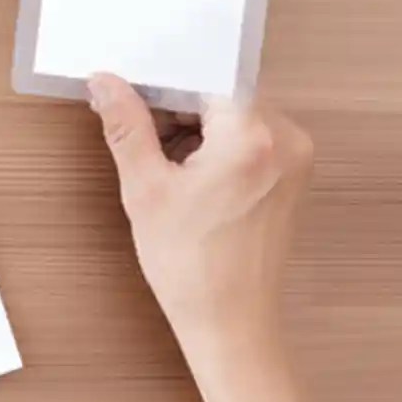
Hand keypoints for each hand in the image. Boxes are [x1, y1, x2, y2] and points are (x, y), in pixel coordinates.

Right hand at [87, 73, 313, 340]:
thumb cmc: (190, 267)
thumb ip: (126, 127)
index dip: (164, 83)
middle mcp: (286, 140)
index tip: (134, 97)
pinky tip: (192, 180)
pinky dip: (219, 146)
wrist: (231, 323)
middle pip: (223, 95)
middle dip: (180, 109)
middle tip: (146, 142)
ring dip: (198, 129)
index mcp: (252, 137)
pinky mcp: (293, 175)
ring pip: (236, 115)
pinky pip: (252, 138)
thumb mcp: (145, 190)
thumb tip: (105, 83)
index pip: (205, 78)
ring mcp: (295, 158)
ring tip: (170, 171)